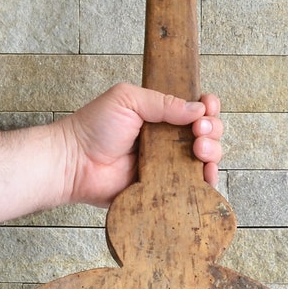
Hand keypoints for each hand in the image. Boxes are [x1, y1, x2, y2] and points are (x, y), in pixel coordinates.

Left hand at [60, 83, 223, 207]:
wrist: (74, 163)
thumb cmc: (94, 128)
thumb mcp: (128, 99)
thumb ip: (163, 102)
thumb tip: (198, 109)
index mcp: (160, 115)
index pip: (195, 108)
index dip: (208, 107)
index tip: (207, 106)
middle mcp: (167, 139)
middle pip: (207, 133)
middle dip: (212, 129)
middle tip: (199, 131)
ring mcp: (167, 165)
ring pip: (205, 159)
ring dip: (213, 151)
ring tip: (199, 150)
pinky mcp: (164, 189)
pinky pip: (193, 187)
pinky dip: (207, 182)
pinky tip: (206, 175)